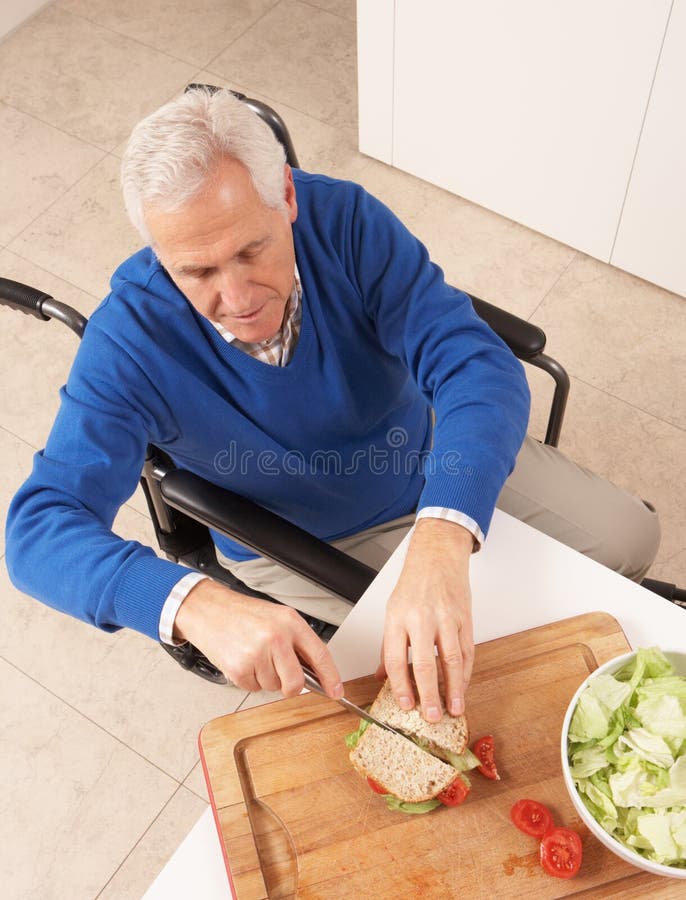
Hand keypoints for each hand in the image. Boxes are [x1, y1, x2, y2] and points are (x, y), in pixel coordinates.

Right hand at [173, 579, 343, 698]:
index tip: (337, 692)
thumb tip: (316, 672)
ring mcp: (257, 654)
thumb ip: (297, 642)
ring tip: (253, 655)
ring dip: (265, 678)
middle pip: (297, 683)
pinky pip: (254, 689)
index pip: (320, 655)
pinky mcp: (239, 669)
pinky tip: (243, 660)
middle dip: (290, 686)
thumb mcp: (277, 618)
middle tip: (279, 673)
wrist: (210, 611)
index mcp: (290, 622)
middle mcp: (276, 638)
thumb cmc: (244, 614)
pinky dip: (249, 680)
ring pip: (273, 687)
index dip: (331, 677)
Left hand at [375, 518, 473, 721]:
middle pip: (424, 663)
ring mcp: (445, 618)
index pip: (395, 658)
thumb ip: (388, 646)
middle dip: (428, 694)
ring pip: (451, 660)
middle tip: (430, 716)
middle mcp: (421, 619)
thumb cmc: (414, 584)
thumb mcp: (392, 611)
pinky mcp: (464, 619)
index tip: (405, 705)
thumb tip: (382, 676)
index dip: (399, 685)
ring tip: (453, 709)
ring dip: (453, 689)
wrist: (437, 557)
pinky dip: (465, 673)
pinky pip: (466, 651)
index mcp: (397, 618)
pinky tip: (462, 687)